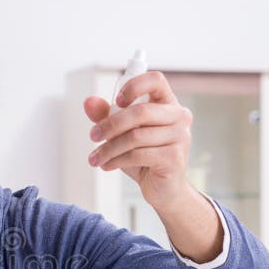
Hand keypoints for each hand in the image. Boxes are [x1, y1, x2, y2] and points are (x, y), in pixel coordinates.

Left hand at [84, 71, 192, 208]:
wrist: (163, 189)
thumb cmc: (144, 157)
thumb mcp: (122, 134)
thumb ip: (107, 116)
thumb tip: (88, 102)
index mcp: (168, 103)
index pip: (156, 80)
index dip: (134, 86)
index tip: (116, 101)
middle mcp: (179, 116)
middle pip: (140, 111)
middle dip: (110, 125)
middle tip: (93, 136)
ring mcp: (180, 137)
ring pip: (135, 136)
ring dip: (109, 148)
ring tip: (95, 158)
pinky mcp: (174, 158)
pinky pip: (138, 155)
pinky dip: (117, 160)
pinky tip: (107, 165)